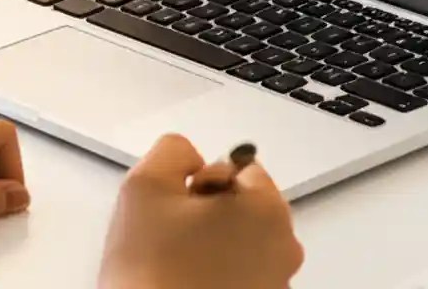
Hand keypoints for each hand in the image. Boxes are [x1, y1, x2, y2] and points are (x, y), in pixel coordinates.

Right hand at [98, 135, 303, 288]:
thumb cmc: (152, 273)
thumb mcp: (144, 186)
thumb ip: (172, 152)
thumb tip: (187, 156)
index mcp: (265, 208)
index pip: (240, 167)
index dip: (200, 180)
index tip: (179, 204)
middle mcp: (284, 246)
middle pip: (245, 207)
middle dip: (209, 214)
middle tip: (173, 234)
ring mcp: (276, 283)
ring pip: (241, 244)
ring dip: (212, 246)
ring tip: (176, 265)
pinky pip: (241, 277)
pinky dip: (217, 276)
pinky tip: (187, 284)